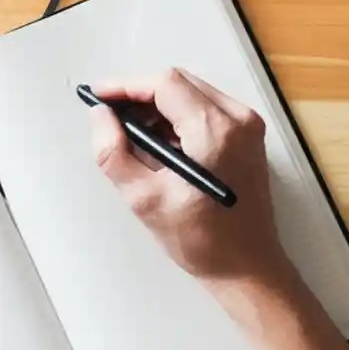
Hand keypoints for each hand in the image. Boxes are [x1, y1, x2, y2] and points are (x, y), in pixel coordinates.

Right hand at [87, 68, 291, 286]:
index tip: (99, 98)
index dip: (125, 87)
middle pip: (178, 83)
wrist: (246, 265)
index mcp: (214, 131)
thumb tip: (100, 117)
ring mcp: (248, 127)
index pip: (163, 84)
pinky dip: (178, 117)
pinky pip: (207, 109)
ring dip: (158, 106)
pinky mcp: (249, 137)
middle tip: (110, 117)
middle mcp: (238, 120)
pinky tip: (160, 144)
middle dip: (140, 95)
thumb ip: (113, 152)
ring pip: (192, 93)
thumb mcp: (143, 198)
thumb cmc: (202, 240)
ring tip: (132, 135)